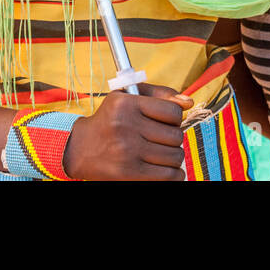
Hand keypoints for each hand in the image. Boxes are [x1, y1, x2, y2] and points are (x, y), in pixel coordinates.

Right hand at [61, 84, 190, 180]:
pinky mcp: (127, 173)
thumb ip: (161, 94)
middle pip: (176, 136)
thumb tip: (189, 102)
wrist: (79, 148)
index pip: (173, 112)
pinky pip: (167, 175)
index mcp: (126, 104)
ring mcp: (127, 151)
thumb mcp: (128, 97)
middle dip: (173, 139)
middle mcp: (126, 126)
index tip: (166, 122)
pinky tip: (166, 169)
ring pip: (174, 156)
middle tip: (161, 139)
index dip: (175, 118)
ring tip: (162, 154)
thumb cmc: (111, 119)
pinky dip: (173, 174)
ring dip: (173, 156)